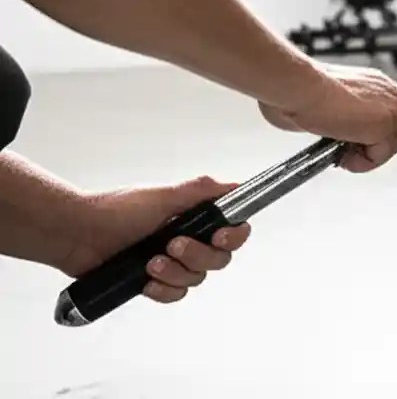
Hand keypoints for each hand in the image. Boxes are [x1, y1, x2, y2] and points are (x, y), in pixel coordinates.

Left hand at [60, 176, 250, 303]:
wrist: (78, 235)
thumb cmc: (115, 211)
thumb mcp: (162, 196)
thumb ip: (200, 192)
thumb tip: (234, 187)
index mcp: (194, 217)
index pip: (233, 230)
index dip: (234, 236)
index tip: (220, 236)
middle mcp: (188, 239)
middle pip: (218, 259)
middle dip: (197, 255)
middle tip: (172, 245)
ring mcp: (172, 262)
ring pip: (196, 279)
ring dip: (175, 273)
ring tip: (151, 263)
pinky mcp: (155, 281)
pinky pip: (175, 294)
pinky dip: (164, 290)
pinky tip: (146, 281)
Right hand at [259, 63, 396, 172]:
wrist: (300, 88)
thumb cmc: (304, 93)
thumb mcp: (331, 104)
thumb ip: (348, 116)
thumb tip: (343, 133)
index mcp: (377, 84)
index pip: (390, 121)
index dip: (370, 139)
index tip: (347, 143)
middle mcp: (390, 92)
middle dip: (372, 149)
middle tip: (343, 150)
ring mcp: (392, 107)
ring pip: (390, 147)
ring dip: (364, 157)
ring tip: (339, 148)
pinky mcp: (387, 124)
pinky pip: (379, 157)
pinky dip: (359, 162)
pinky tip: (340, 148)